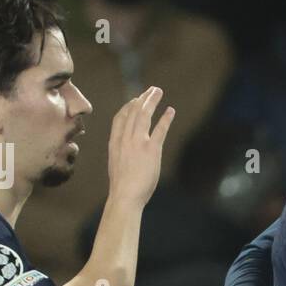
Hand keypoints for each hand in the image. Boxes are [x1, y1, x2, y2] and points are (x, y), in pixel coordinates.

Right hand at [107, 86, 174, 206]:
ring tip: (158, 91)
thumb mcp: (116, 165)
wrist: (124, 195)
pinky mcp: (151, 149)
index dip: (128, 107)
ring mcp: (137, 143)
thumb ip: (122, 153)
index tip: (135, 99)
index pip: (120, 118)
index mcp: (115, 143)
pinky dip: (166, 119)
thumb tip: (129, 154)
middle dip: (142, 99)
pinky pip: (159, 130)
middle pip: (133, 112)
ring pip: (144, 115)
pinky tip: (170, 111)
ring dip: (152, 101)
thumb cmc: (122, 186)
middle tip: (151, 90)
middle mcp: (125, 139)